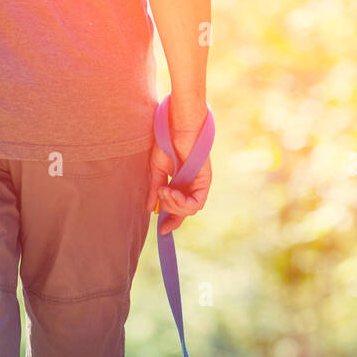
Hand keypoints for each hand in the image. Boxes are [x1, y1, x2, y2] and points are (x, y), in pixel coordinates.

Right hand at [147, 115, 211, 234]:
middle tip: (160, 194)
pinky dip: (181, 203)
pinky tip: (171, 191)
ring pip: (190, 211)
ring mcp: (200, 184)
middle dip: (170, 211)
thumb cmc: (167, 142)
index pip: (179, 209)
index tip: (162, 230)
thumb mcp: (157, 171)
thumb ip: (156, 190)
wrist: (176, 126)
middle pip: (184, 213)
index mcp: (182, 184)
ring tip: (164, 190)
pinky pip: (196, 204)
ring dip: (174, 205)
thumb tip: (151, 209)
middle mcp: (193, 186)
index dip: (172, 221)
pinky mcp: (205, 181)